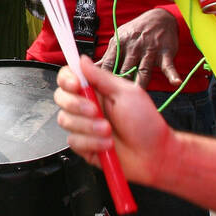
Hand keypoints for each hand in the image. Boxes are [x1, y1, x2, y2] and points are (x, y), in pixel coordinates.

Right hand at [53, 57, 175, 185]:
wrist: (154, 155)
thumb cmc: (146, 124)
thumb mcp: (127, 94)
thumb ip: (101, 77)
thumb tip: (82, 60)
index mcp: (97, 90)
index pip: (69, 77)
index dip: (66, 79)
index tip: (76, 85)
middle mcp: (87, 106)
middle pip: (61, 97)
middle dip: (76, 105)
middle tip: (96, 111)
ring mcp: (84, 126)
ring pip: (65, 120)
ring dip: (88, 127)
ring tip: (108, 131)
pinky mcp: (83, 145)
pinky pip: (73, 141)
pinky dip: (91, 143)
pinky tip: (107, 144)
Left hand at [97, 8, 180, 88]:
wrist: (159, 17)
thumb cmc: (136, 32)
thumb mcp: (118, 39)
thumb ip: (108, 56)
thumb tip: (89, 69)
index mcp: (119, 44)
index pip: (108, 64)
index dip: (101, 78)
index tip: (98, 91)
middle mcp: (133, 47)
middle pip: (124, 70)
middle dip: (119, 85)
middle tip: (114, 101)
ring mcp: (150, 50)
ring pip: (143, 71)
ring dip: (140, 84)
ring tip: (137, 96)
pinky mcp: (165, 53)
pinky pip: (168, 66)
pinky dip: (172, 74)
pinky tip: (175, 82)